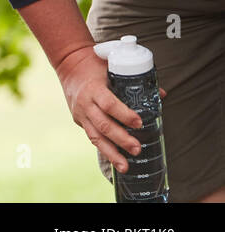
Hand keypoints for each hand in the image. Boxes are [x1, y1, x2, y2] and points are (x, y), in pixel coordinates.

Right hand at [55, 46, 144, 173]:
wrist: (69, 65)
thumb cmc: (95, 65)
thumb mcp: (113, 67)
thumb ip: (136, 81)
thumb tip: (162, 95)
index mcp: (94, 88)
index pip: (109, 104)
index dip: (124, 115)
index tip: (139, 123)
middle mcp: (85, 103)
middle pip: (103, 124)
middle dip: (121, 139)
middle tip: (137, 149)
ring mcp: (80, 113)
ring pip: (95, 136)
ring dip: (111, 153)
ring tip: (125, 167)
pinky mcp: (79, 120)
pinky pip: (92, 137)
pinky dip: (104, 149)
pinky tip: (116, 161)